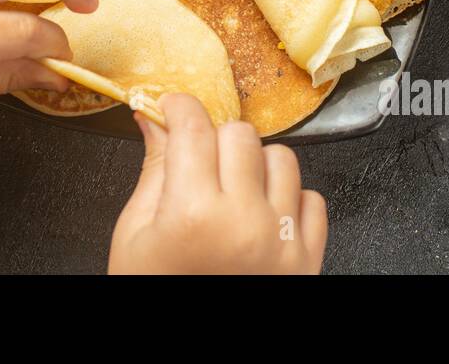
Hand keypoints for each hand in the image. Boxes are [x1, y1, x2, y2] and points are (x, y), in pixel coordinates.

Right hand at [108, 94, 327, 273]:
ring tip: (232, 193)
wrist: (189, 356)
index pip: (194, 126)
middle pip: (239, 134)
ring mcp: (282, 242)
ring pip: (282, 159)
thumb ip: (154, 170)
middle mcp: (244, 222)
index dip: (179, 107)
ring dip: (254, 167)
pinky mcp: (307, 261)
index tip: (173, 108)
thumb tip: (154, 117)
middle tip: (198, 162)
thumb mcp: (135, 235)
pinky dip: (289, 202)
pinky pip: (313, 200)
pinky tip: (261, 218)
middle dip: (214, 139)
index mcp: (193, 214)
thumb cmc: (154, 294)